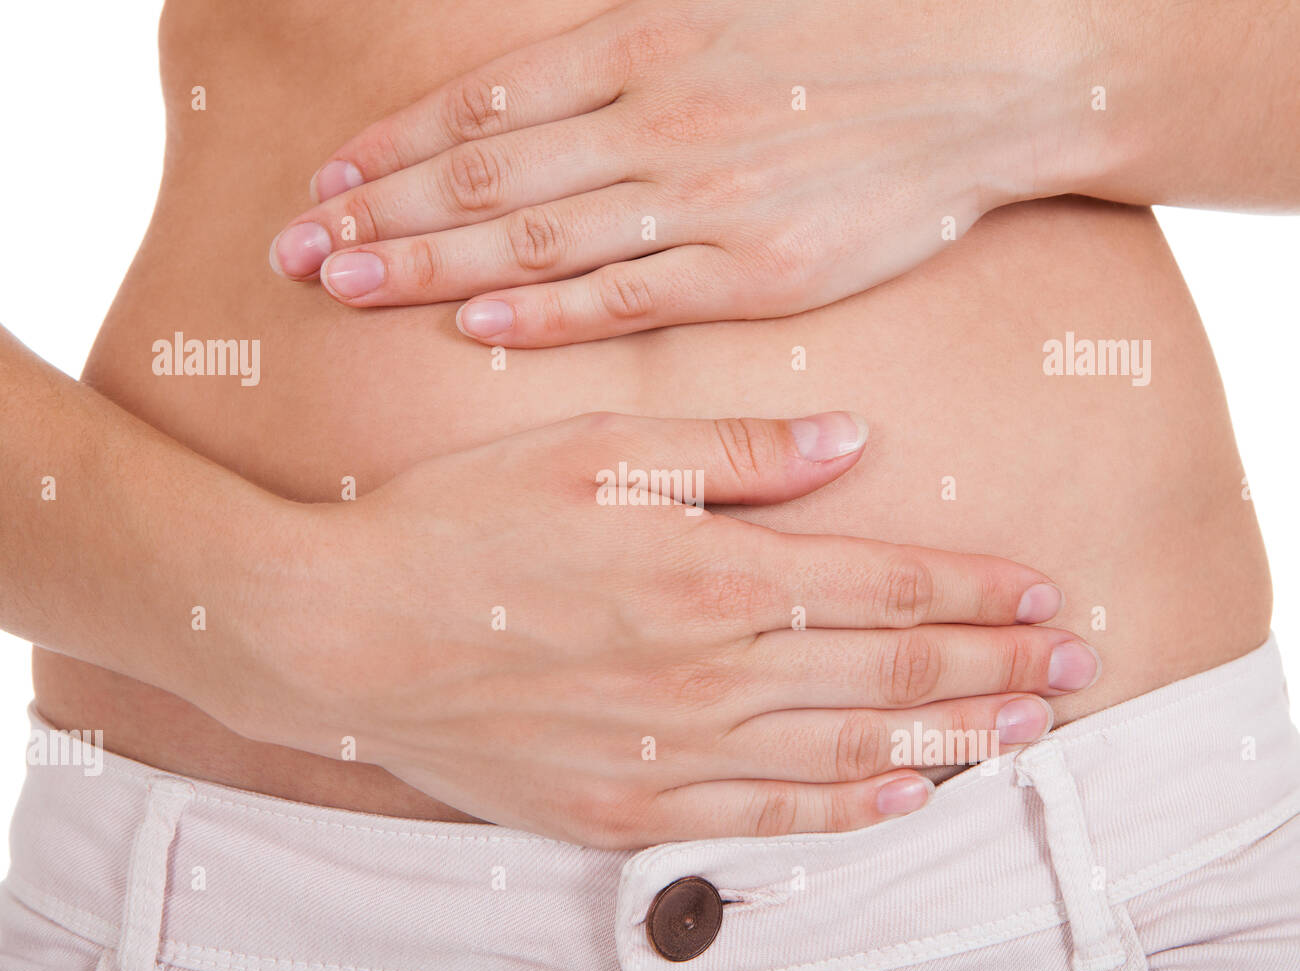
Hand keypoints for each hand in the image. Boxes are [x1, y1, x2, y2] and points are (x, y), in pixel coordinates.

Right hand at [225, 411, 1096, 847]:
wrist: (341, 633)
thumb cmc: (459, 524)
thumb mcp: (591, 448)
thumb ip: (732, 452)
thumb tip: (848, 441)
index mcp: (709, 571)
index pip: (883, 587)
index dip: (976, 591)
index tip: (1045, 594)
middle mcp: (708, 672)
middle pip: (888, 675)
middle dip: (994, 668)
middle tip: (1073, 668)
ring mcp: (669, 752)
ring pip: (846, 755)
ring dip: (948, 741)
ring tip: (1025, 735)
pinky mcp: (622, 808)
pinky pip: (762, 821)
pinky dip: (844, 812)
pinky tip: (900, 800)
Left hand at [269, 0, 1094, 345]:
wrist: (1003, 68)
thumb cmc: (869, 31)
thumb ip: (634, 34)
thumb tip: (558, 68)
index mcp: (644, 39)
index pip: (481, 101)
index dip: (391, 145)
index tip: (323, 181)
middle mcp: (655, 113)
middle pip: (482, 172)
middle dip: (375, 214)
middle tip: (293, 254)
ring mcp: (703, 193)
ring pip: (533, 236)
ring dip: (427, 266)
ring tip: (344, 289)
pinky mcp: (757, 266)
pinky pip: (627, 296)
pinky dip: (545, 315)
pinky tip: (475, 330)